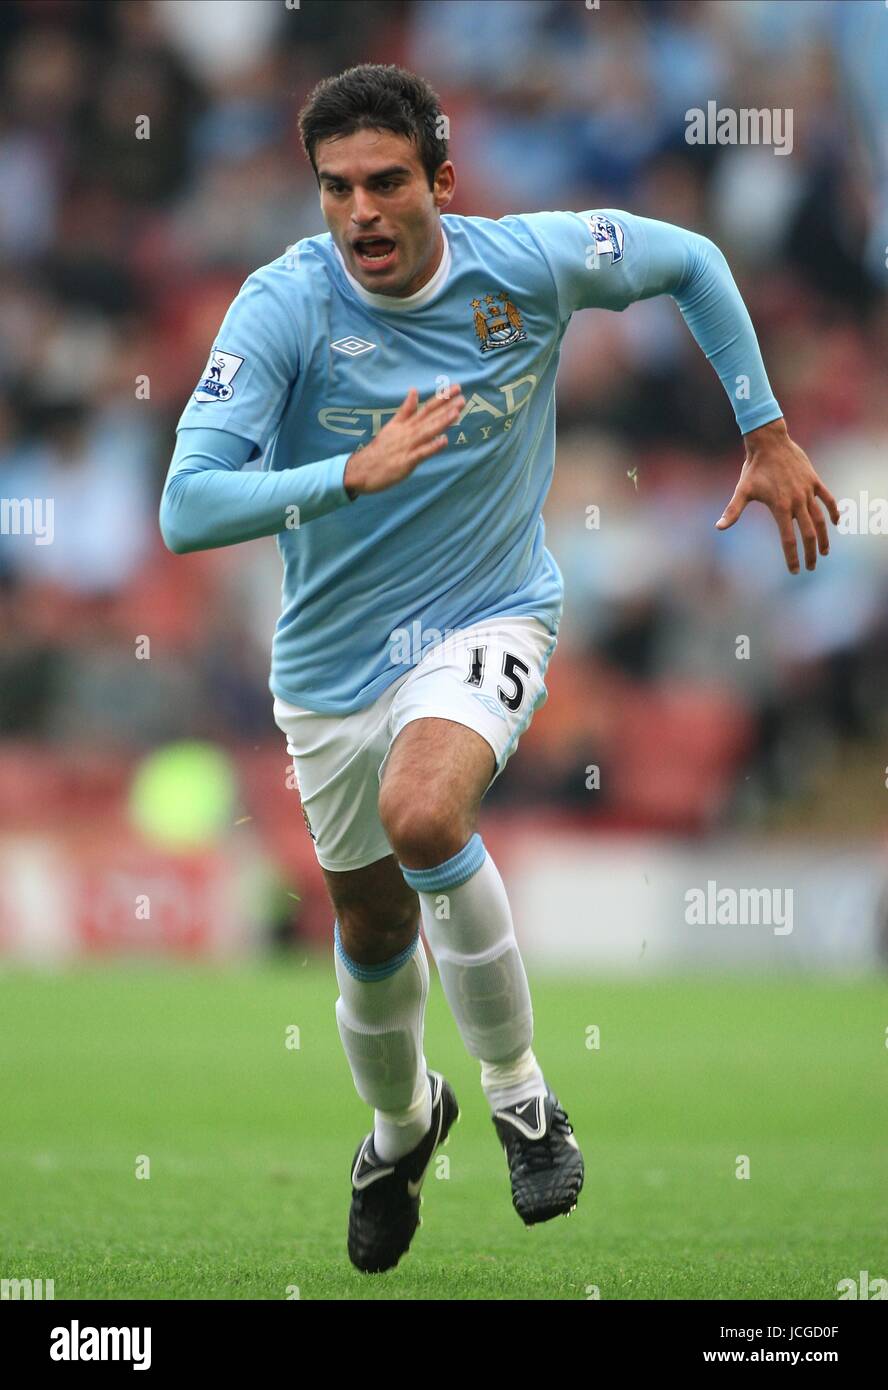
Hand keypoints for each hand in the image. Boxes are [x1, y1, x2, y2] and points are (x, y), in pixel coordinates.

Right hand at [343, 383, 465, 496]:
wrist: (361, 470)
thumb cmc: (379, 450)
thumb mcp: (392, 425)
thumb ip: (405, 410)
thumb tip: (414, 390)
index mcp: (405, 424)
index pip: (426, 407)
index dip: (441, 398)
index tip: (456, 387)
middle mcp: (407, 432)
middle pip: (429, 417)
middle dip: (446, 407)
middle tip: (462, 397)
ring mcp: (407, 446)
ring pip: (427, 432)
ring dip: (442, 422)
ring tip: (456, 413)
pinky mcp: (405, 461)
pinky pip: (421, 453)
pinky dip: (432, 447)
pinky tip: (444, 441)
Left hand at [715, 418, 839, 572]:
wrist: (769, 442)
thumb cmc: (754, 468)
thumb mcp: (742, 491)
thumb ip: (732, 511)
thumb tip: (718, 527)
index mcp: (780, 507)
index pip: (788, 539)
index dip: (792, 556)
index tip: (794, 570)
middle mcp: (797, 501)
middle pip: (808, 534)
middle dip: (810, 553)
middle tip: (810, 567)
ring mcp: (808, 491)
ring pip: (820, 519)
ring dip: (823, 537)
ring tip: (824, 552)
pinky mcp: (814, 481)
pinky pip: (828, 499)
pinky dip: (834, 511)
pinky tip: (836, 522)